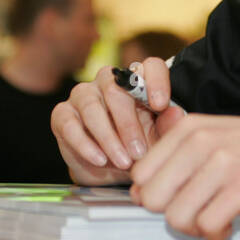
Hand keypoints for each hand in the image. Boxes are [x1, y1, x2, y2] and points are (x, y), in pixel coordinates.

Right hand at [51, 58, 185, 184]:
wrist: (109, 172)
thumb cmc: (136, 150)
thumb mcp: (157, 142)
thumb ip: (168, 128)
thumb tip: (176, 113)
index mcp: (138, 82)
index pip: (150, 66)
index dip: (156, 80)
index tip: (160, 105)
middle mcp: (109, 82)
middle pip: (116, 88)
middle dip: (128, 124)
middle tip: (138, 152)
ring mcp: (83, 95)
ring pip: (91, 106)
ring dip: (108, 137)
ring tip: (122, 161)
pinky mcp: (62, 114)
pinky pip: (69, 123)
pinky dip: (85, 144)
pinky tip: (99, 159)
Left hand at [129, 115, 239, 239]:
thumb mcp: (219, 134)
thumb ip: (180, 154)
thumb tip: (140, 188)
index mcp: (191, 127)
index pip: (141, 171)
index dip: (156, 193)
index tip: (178, 197)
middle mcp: (202, 142)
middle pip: (151, 196)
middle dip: (170, 213)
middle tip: (196, 211)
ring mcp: (223, 164)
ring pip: (176, 216)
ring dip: (194, 227)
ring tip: (214, 218)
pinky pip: (206, 227)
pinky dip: (215, 234)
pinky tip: (228, 224)